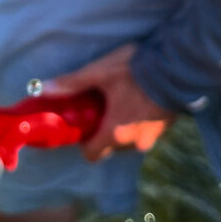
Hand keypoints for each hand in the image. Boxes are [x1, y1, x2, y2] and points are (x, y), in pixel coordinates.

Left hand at [44, 44, 173, 161]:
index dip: (85, 143)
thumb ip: (73, 83)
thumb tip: (43, 88)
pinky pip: (147, 132)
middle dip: (105, 134)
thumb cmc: (135, 71)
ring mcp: (153, 137)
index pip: (93, 155)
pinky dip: (141, 123)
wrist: (178, 66)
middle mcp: (134, 142)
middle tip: (102, 111)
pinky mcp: (167, 128)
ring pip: (130, 141)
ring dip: (125, 129)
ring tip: (123, 104)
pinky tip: (140, 102)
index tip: (84, 127)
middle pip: (111, 148)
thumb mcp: (100, 72)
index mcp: (115, 133)